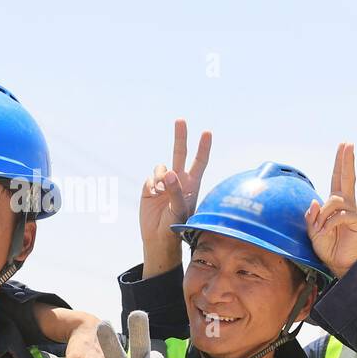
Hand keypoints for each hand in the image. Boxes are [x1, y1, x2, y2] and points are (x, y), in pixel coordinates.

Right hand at [139, 119, 211, 277]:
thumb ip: (175, 191)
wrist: (158, 237)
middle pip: (180, 153)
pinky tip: (153, 196)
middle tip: (180, 120)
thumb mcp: (180, 209)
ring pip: (161, 167)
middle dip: (180, 137)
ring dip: (160, 177)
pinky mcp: (149, 187)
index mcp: (192, 184)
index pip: (200, 162)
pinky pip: (150, 178)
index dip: (203, 148)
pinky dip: (151, 186)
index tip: (207, 133)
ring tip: (161, 192)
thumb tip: (168, 173)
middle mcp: (178, 180)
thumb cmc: (175, 225)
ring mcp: (163, 183)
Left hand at [304, 142, 356, 278]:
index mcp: (336, 204)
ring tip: (321, 230)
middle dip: (346, 160)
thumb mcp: (313, 231)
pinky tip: (328, 231)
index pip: (337, 179)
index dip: (340, 163)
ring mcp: (355, 210)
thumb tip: (314, 201)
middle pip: (346, 177)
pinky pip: (340, 215)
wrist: (339, 264)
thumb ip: (312, 217)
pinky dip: (329, 224)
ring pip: (333, 201)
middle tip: (347, 143)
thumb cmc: (328, 247)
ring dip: (323, 216)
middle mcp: (348, 203)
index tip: (344, 146)